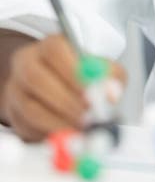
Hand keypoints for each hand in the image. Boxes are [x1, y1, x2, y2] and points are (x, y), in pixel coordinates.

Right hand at [2, 33, 125, 141]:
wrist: (60, 88)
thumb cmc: (83, 76)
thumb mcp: (104, 69)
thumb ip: (111, 77)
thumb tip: (111, 94)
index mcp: (49, 46)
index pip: (55, 50)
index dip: (72, 71)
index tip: (91, 90)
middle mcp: (27, 63)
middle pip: (37, 78)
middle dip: (66, 101)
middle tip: (88, 117)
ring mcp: (16, 90)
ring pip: (31, 107)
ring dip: (60, 122)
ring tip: (82, 129)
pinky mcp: (14, 115)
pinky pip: (28, 127)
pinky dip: (50, 134)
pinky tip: (68, 135)